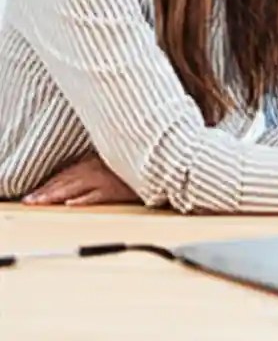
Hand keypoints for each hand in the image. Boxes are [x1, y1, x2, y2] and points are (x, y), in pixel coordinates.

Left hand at [23, 153, 138, 206]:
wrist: (159, 166)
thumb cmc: (137, 164)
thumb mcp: (114, 161)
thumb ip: (96, 167)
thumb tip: (78, 182)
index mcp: (95, 161)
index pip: (65, 174)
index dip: (48, 183)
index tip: (33, 194)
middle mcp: (97, 169)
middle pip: (65, 181)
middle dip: (45, 191)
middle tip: (29, 201)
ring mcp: (106, 179)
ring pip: (74, 187)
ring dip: (55, 195)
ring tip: (40, 203)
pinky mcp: (116, 190)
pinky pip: (96, 195)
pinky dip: (82, 199)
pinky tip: (70, 204)